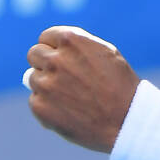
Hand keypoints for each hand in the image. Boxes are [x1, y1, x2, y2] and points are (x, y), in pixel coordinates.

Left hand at [25, 26, 138, 151]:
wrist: (127, 121)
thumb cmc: (120, 86)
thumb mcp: (105, 53)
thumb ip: (76, 47)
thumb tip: (49, 51)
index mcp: (71, 41)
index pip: (45, 38)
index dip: (54, 49)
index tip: (63, 61)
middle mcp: (55, 59)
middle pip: (34, 55)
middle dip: (45, 64)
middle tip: (64, 80)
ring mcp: (45, 84)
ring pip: (33, 79)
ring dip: (47, 86)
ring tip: (71, 99)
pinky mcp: (40, 107)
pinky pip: (35, 101)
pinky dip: (47, 107)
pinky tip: (68, 113)